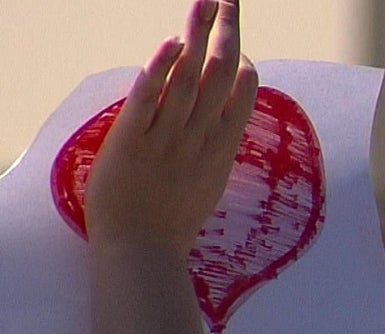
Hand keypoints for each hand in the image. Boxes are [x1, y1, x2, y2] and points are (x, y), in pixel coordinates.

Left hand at [85, 0, 256, 259]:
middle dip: (227, 33)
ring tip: (206, 2)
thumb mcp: (207, 185)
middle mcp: (199, 138)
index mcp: (220, 149)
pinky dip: (161, 70)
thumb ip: (212, 151)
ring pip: (189, 77)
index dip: (244, 65)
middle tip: (230, 2)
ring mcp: (167, 138)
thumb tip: (218, 127)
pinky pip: (150, 99)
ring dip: (198, 34)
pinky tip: (171, 44)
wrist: (143, 250)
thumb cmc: (172, 225)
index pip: (241, 96)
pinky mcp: (133, 140)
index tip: (239, 47)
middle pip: (220, 75)